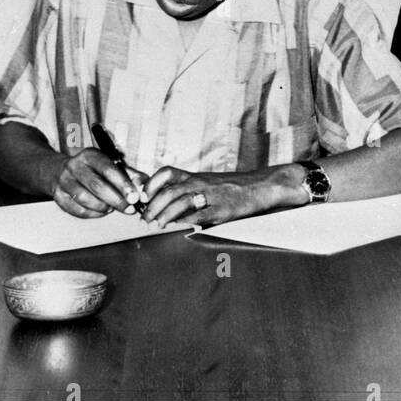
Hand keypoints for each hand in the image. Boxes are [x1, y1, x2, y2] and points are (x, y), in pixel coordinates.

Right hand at [53, 149, 150, 218]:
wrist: (58, 171)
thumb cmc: (92, 169)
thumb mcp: (109, 164)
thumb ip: (129, 174)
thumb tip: (144, 186)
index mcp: (90, 155)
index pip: (108, 169)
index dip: (123, 184)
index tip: (134, 197)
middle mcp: (75, 166)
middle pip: (96, 186)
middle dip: (116, 200)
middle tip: (128, 208)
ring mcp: (64, 181)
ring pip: (85, 199)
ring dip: (102, 207)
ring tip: (112, 208)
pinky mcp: (58, 196)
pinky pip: (76, 209)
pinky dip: (92, 214)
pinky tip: (100, 211)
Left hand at [140, 166, 285, 227]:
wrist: (258, 188)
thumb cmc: (231, 188)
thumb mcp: (206, 183)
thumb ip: (187, 191)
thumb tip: (162, 204)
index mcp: (194, 176)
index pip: (166, 173)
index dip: (151, 184)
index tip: (142, 197)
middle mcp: (199, 183)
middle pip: (168, 191)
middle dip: (152, 206)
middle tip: (145, 219)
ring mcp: (209, 196)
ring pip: (179, 202)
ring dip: (163, 215)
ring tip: (156, 225)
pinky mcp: (219, 210)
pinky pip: (197, 215)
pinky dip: (183, 222)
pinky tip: (176, 227)